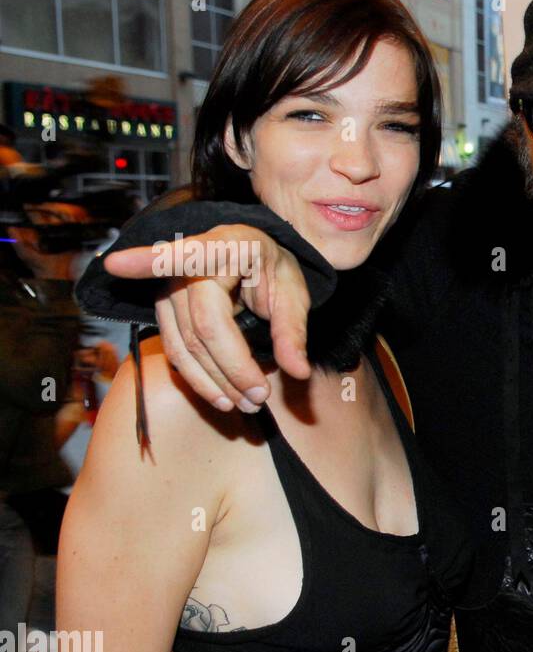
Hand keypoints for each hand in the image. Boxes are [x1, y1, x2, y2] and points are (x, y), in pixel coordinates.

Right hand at [103, 224, 311, 410]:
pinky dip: (197, 377)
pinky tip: (220, 395)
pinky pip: (174, 350)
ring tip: (246, 404)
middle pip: (202, 328)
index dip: (149, 261)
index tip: (115, 264)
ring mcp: (169, 288)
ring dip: (213, 381)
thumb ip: (293, 331)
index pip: (186, 257)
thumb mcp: (293, 293)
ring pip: (184, 345)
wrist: (253, 258)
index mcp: (223, 247)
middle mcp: (187, 266)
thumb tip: (297, 372)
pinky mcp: (164, 311)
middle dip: (230, 369)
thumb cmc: (272, 269)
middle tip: (260, 398)